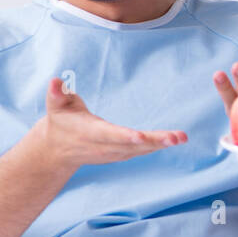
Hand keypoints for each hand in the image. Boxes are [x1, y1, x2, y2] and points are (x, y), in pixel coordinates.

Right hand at [38, 78, 186, 171]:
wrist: (58, 150)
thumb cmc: (60, 121)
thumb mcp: (55, 105)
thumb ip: (57, 94)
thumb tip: (56, 82)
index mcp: (91, 133)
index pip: (110, 135)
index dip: (125, 136)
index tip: (141, 136)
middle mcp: (106, 146)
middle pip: (133, 145)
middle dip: (155, 141)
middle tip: (177, 138)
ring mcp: (115, 153)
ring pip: (142, 150)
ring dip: (162, 144)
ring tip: (182, 137)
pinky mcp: (122, 154)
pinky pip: (143, 150)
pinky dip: (158, 145)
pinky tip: (175, 139)